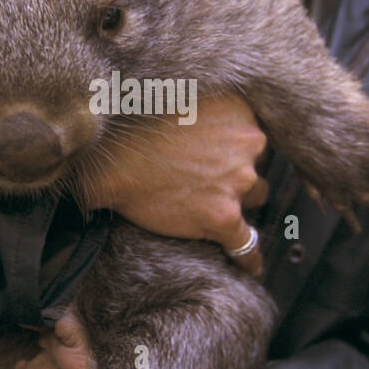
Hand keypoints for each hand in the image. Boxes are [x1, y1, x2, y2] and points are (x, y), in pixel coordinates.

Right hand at [78, 93, 268, 275]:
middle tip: (205, 178)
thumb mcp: (185, 101)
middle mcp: (248, 144)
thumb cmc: (136, 130)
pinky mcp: (224, 216)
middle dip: (237, 173)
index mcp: (240, 112)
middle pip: (255, 165)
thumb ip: (212, 114)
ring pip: (254, 197)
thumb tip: (217, 131)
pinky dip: (249, 257)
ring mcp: (238, 181)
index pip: (252, 137)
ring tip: (214, 208)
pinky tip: (250, 267)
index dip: (235, 148)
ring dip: (238, 202)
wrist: (112, 162)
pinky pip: (247, 242)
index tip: (221, 155)